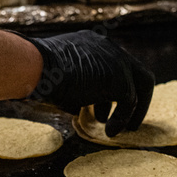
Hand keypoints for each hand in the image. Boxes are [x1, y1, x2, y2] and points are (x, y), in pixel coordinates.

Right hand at [24, 30, 154, 135]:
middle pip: (138, 72)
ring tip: (124, 130)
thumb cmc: (38, 73)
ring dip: (133, 111)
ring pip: (140, 86)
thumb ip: (74, 88)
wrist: (36, 67)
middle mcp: (109, 48)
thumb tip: (77, 108)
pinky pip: (129, 102)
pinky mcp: (119, 79)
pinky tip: (110, 132)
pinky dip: (122, 119)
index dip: (112, 89)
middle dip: (135, 98)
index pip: (115, 65)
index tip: (104, 108)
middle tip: (127, 120)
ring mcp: (117, 61)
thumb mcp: (60, 77)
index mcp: (93, 44)